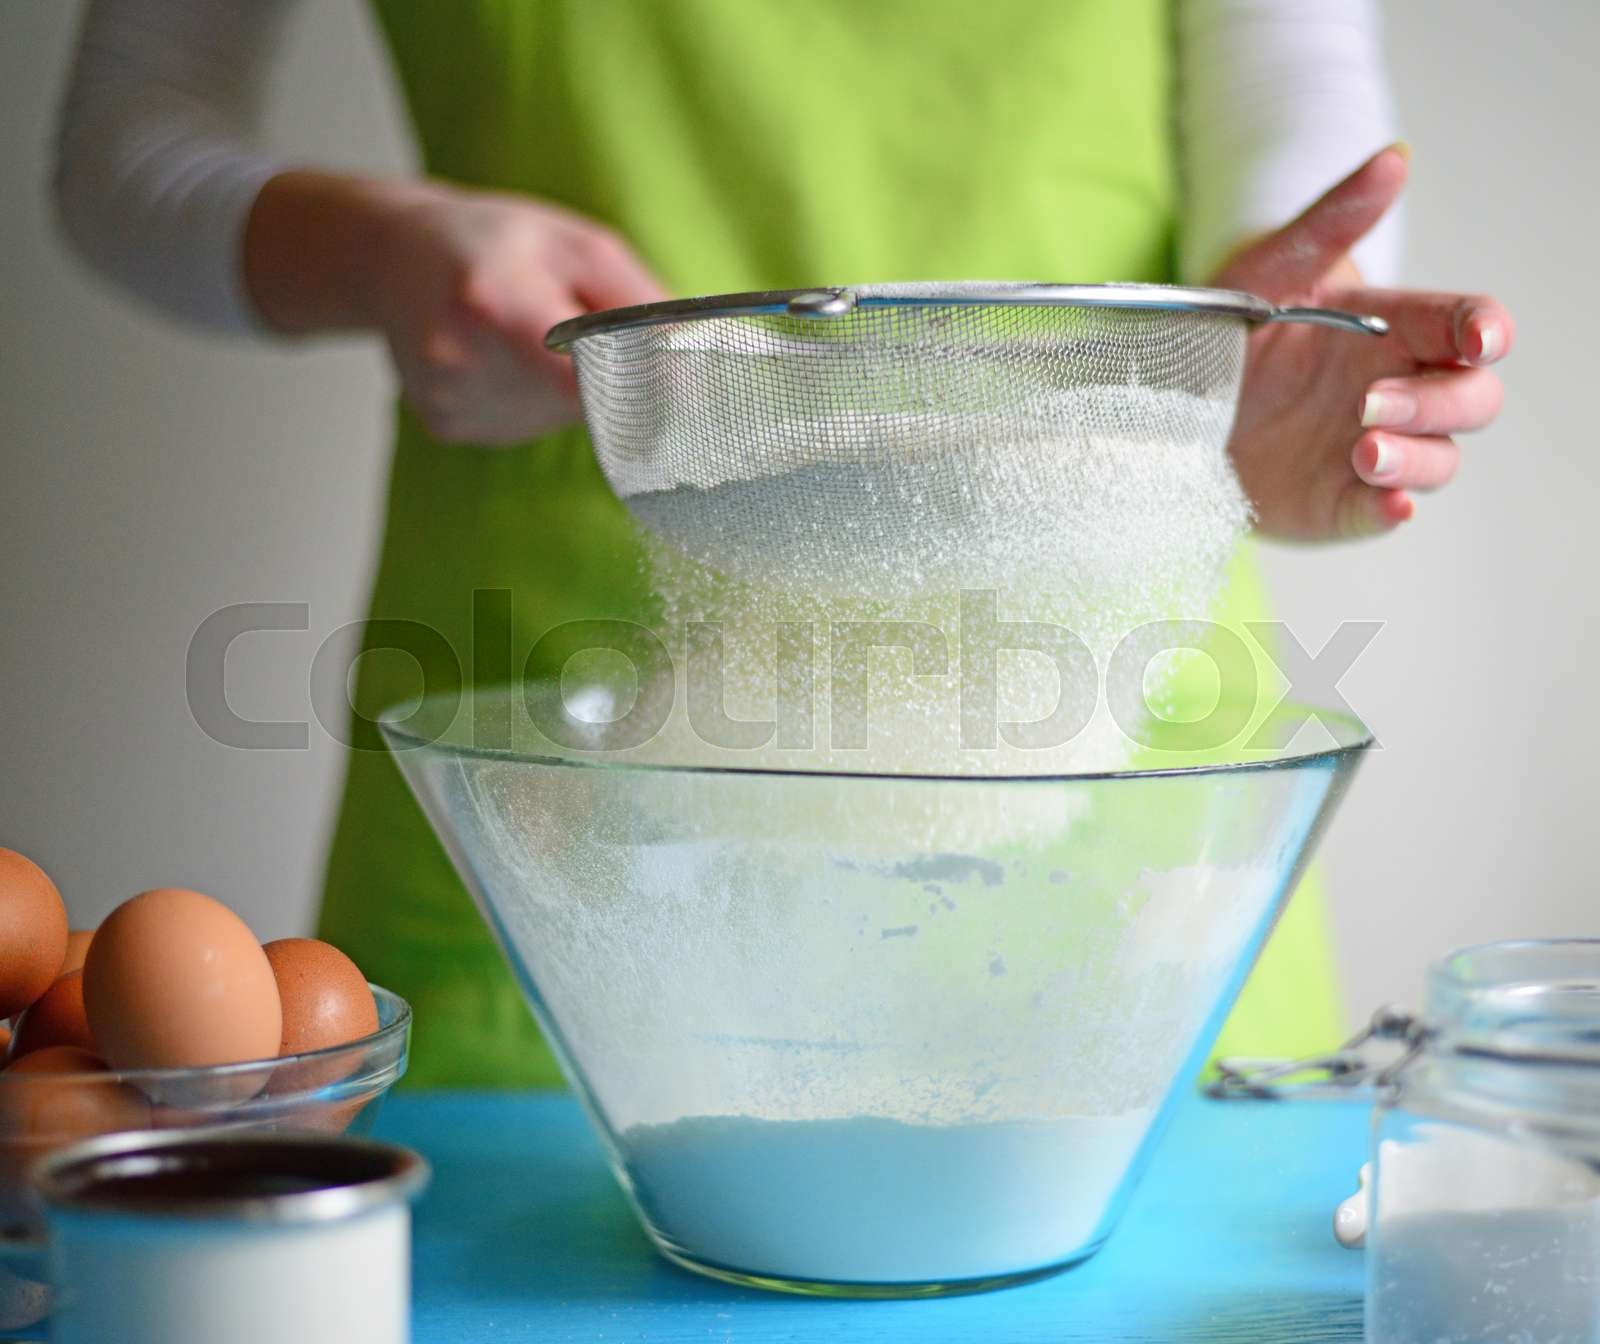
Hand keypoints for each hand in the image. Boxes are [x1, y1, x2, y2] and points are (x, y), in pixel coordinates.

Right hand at [367, 184, 667, 443]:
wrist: (392, 256)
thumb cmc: (496, 241)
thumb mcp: (581, 247)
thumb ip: (642, 308)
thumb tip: (694, 374)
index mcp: (494, 302)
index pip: (585, 379)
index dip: (636, 390)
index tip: (671, 389)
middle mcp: (463, 360)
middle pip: (579, 403)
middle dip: (603, 377)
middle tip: (577, 327)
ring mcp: (451, 400)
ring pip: (555, 420)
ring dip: (567, 389)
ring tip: (526, 335)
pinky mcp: (446, 425)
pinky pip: (524, 425)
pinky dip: (533, 399)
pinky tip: (501, 358)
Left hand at [1215, 147, 1512, 539]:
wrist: (1170, 395)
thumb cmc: (1232, 323)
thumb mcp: (1270, 268)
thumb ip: (1332, 220)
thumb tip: (1394, 159)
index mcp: (1394, 329)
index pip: (1467, 326)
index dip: (1483, 331)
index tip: (1478, 337)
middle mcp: (1395, 390)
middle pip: (1469, 399)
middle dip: (1438, 401)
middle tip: (1372, 403)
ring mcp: (1370, 450)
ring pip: (1438, 459)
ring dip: (1416, 457)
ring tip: (1364, 450)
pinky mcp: (1337, 500)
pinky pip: (1380, 512)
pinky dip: (1391, 510)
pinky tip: (1390, 505)